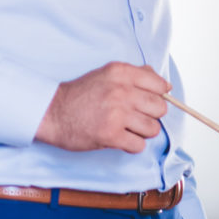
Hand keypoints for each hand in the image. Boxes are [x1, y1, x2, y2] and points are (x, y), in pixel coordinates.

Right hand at [35, 62, 170, 152]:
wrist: (53, 112)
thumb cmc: (81, 94)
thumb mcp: (107, 74)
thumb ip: (135, 75)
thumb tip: (165, 85)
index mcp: (122, 73)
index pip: (160, 86)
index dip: (159, 96)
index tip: (149, 102)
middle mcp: (121, 91)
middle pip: (160, 109)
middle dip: (151, 115)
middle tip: (137, 117)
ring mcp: (117, 114)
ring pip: (152, 129)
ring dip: (142, 132)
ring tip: (128, 128)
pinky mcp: (111, 135)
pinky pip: (138, 145)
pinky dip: (132, 145)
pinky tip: (120, 138)